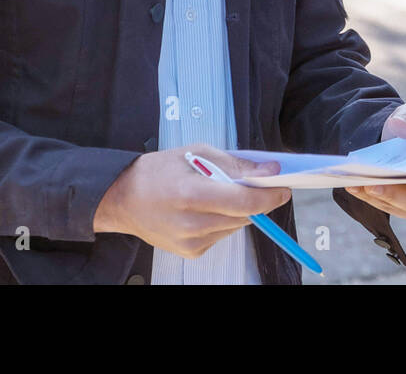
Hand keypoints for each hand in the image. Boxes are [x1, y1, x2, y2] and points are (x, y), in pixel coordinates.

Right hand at [93, 144, 291, 258]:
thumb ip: (234, 163)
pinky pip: (222, 235)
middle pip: (244, 215)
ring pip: (235, 226)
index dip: (269, 195)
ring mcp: (191, 242)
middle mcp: (192, 223)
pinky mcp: (190, 252)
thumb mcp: (195, 153)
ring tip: (218, 194)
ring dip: (238, 210)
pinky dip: (223, 221)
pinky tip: (205, 209)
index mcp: (191, 194)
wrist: (121, 200)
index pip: (243, 201)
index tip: (284, 188)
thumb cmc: (157, 171)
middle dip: (256, 199)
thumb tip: (269, 170)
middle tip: (257, 182)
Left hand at [344, 104, 405, 219]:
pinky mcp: (398, 206)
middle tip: (375, 185)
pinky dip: (367, 196)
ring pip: (398, 207)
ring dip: (378, 197)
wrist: (395, 138)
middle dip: (395, 194)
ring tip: (360, 184)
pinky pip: (383, 205)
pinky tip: (354, 186)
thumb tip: (402, 129)